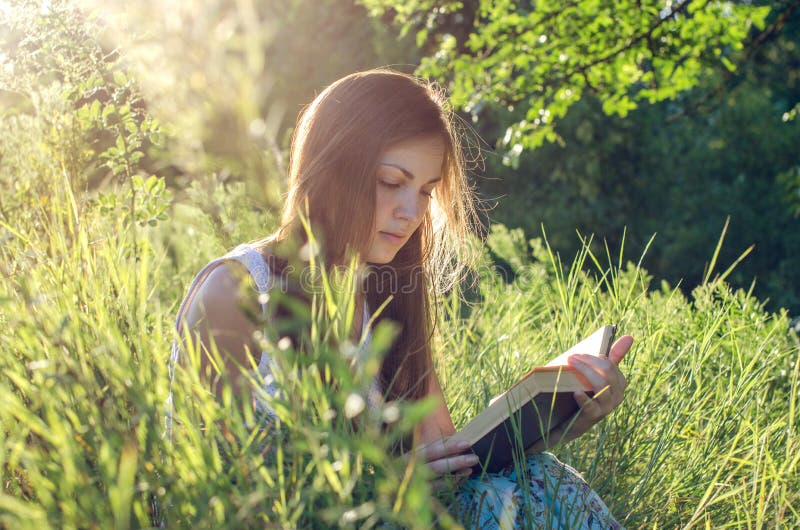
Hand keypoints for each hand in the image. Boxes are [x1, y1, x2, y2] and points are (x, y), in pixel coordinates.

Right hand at [409, 438, 477, 491]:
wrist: (389, 490)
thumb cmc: (405, 467)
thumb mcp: (413, 455)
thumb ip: (430, 448)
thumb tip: (452, 440)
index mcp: (410, 457)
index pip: (432, 450)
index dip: (450, 447)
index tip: (466, 443)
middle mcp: (411, 471)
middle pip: (437, 466)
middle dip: (457, 462)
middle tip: (474, 458)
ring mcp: (415, 486)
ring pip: (438, 481)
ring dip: (456, 475)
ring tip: (469, 470)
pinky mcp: (419, 496)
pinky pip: (439, 491)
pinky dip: (450, 485)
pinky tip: (460, 480)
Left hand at [527, 335, 632, 452]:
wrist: (571, 419)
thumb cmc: (586, 390)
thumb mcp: (598, 372)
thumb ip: (613, 356)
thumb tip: (629, 336)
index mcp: (619, 382)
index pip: (610, 364)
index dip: (593, 358)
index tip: (578, 355)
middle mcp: (617, 395)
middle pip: (606, 373)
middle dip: (588, 363)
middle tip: (571, 358)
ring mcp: (607, 407)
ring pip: (602, 386)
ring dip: (584, 374)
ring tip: (571, 367)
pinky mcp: (594, 417)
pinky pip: (592, 407)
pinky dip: (584, 398)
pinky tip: (576, 392)